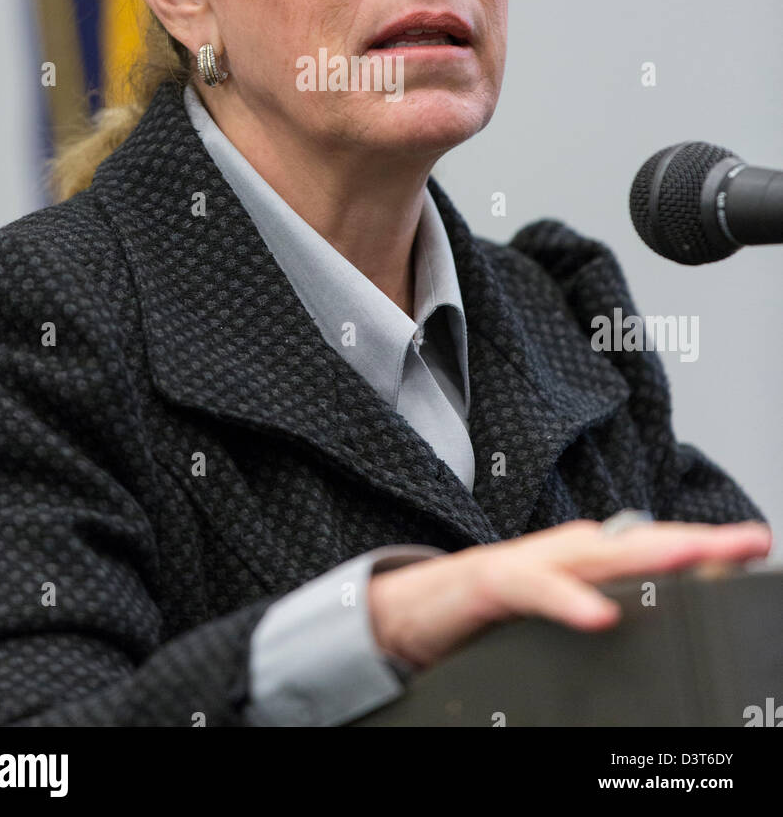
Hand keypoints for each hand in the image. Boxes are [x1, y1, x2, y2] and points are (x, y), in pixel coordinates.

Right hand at [367, 518, 771, 669]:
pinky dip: (569, 603)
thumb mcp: (561, 612)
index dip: (707, 546)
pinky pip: (537, 592)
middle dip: (697, 542)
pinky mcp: (493, 582)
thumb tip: (667, 619)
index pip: (657, 548)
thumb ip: (606, 607)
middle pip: (641, 543)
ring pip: (597, 558)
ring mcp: (530, 562)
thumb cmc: (491, 612)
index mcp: (587, 559)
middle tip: (746, 541)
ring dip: (647, 559)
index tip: (756, 545)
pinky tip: (601, 616)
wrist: (412, 611)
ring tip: (691, 560)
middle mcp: (566, 552)